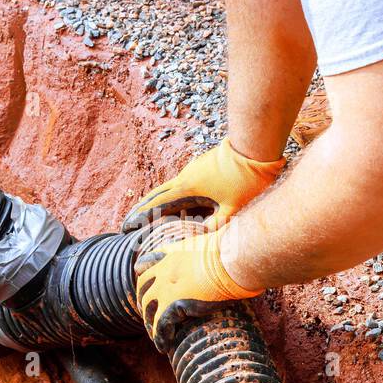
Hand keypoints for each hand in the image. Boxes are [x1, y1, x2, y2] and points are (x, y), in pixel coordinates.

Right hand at [121, 138, 284, 231]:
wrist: (253, 147)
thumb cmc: (244, 178)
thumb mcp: (233, 206)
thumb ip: (219, 223)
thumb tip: (207, 235)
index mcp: (188, 186)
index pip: (159, 201)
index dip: (143, 213)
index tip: (130, 222)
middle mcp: (186, 176)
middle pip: (160, 192)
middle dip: (146, 205)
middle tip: (132, 217)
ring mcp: (193, 169)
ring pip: (172, 186)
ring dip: (161, 198)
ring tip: (153, 211)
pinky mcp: (202, 165)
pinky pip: (184, 182)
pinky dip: (176, 192)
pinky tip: (181, 200)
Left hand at [134, 229, 263, 350]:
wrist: (232, 259)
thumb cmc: (232, 250)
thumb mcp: (214, 239)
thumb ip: (208, 237)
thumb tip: (218, 230)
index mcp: (173, 254)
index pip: (148, 262)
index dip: (144, 274)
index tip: (141, 279)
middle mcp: (165, 269)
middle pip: (144, 287)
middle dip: (144, 301)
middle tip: (149, 314)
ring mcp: (167, 287)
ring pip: (148, 307)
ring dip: (149, 321)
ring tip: (155, 334)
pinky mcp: (174, 304)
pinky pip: (161, 324)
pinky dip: (160, 337)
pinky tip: (163, 346)